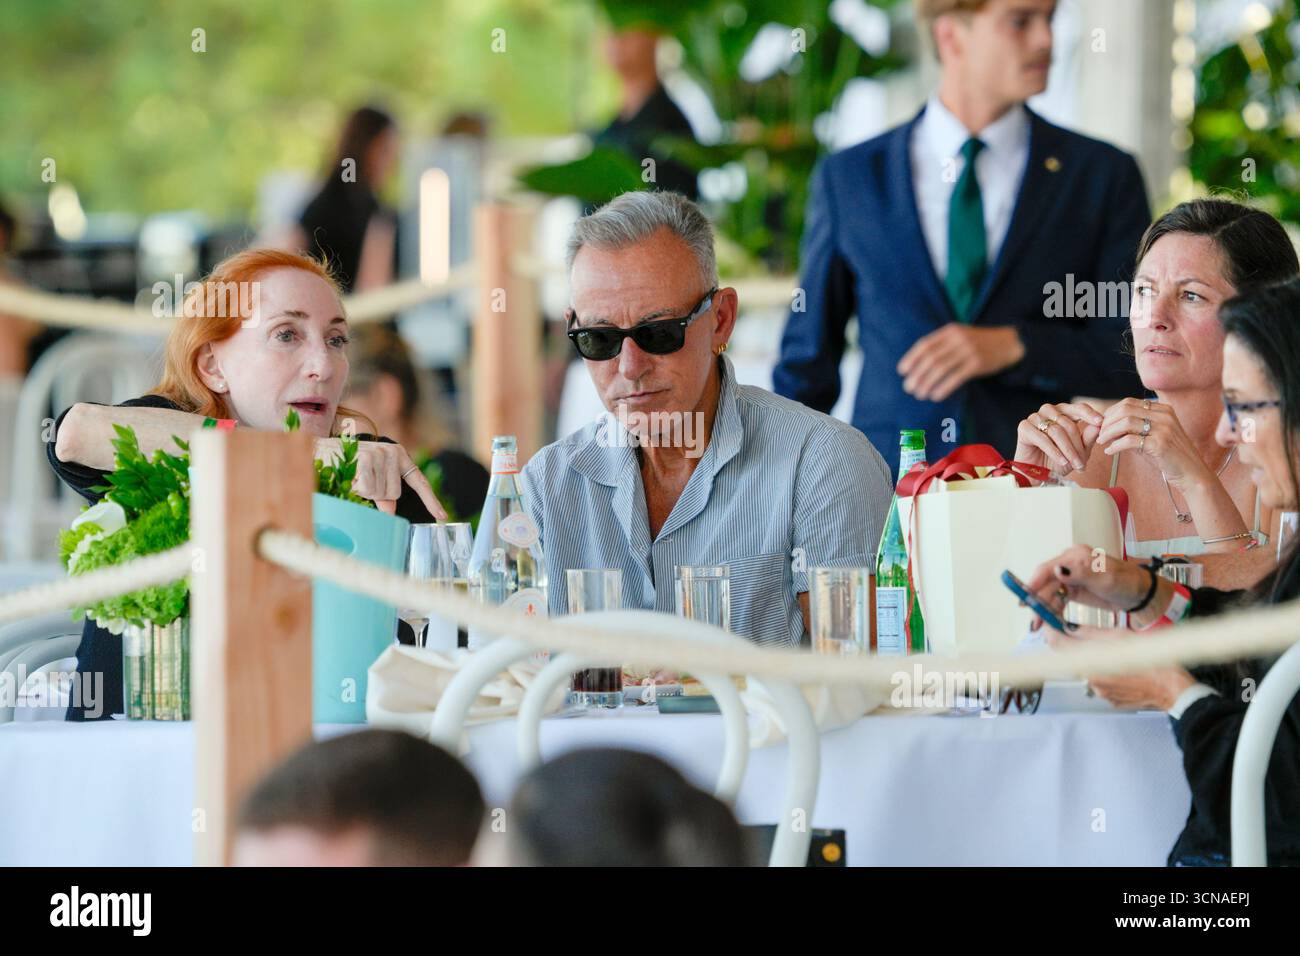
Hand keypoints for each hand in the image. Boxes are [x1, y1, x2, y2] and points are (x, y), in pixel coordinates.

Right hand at [314, 438, 447, 519]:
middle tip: (361, 481)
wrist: (320, 449)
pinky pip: (367, 490)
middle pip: (394, 494)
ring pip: (380, 494)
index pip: (419, 481)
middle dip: (377, 496)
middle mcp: (392, 453)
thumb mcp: (371, 478)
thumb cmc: (347, 465)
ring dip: (364, 491)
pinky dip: (355, 488)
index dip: (431, 500)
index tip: (442, 515)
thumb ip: (385, 494)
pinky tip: (348, 476)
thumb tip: (390, 513)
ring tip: (353, 476)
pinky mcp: (366, 459)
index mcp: (398, 456)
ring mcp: (379, 454)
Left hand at [897, 324, 1024, 401]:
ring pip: (941, 369)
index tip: (902, 371)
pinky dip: (943, 388)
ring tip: (919, 394)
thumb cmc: (977, 343)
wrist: (1008, 343)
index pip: (925, 344)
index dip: (911, 358)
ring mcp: (968, 351)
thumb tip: (916, 366)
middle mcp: (958, 339)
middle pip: (931, 358)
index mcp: (950, 331)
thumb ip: (941, 345)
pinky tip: (935, 396)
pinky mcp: (977, 364)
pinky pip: (956, 378)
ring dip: (927, 383)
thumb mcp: (959, 336)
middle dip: (917, 375)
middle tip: (908, 388)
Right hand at [1013, 402, 1103, 474]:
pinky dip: (1054, 452)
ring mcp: (1035, 417)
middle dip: (1077, 446)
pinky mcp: (1024, 427)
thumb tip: (1098, 427)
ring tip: (1074, 465)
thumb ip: (1088, 438)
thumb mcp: (1078, 451)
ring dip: (1067, 450)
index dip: (1090, 414)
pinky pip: (1042, 438)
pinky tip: (1062, 461)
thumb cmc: (1057, 460)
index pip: (1078, 408)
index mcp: (1063, 412)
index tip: (1101, 422)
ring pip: (1056, 431)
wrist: (1037, 474)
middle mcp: (1049, 411)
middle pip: (1068, 423)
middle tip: (1082, 463)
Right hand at [1022, 544, 1150, 616]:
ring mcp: (1071, 577)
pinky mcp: (1073, 589)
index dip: (1032, 584)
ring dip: (1043, 609)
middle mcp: (1070, 564)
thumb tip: (1058, 569)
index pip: (1047, 569)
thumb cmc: (1127, 582)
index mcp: (1075, 556)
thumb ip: (1081, 573)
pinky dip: (1052, 610)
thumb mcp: (1105, 579)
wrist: (1140, 594)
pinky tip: (1048, 621)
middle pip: (1046, 584)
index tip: (1023, 599)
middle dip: (1037, 603)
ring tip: (1037, 626)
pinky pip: (1057, 599)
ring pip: (1050, 594)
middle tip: (1033, 621)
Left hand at [1045, 627, 1196, 709]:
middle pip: (1072, 658)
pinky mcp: (1109, 699)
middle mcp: (1090, 677)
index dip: (1051, 632)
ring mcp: (1099, 691)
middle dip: (1076, 646)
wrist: (1172, 689)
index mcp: (1091, 660)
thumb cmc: (1153, 662)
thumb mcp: (1121, 636)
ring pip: (1088, 670)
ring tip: (1118, 653)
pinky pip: (1100, 682)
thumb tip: (1072, 629)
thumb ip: (1092, 633)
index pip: (1057, 644)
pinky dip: (1106, 673)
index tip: (1050, 625)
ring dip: (1096, 660)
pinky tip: (1124, 669)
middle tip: (1086, 635)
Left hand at [1097, 398, 1211, 490]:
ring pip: (1125, 422)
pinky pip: (1129, 440)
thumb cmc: (1169, 457)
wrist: (1192, 473)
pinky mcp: (1160, 444)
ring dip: (1108, 432)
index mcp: (1163, 410)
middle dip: (1107, 421)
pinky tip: (1109, 451)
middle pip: (1125, 409)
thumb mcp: (1151, 437)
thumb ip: (1132, 430)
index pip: (1129, 403)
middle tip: (1099, 433)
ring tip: (1101, 441)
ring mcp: (1164, 429)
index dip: (1111, 413)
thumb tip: (1106, 427)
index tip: (1102, 424)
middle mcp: (1164, 416)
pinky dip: (1115, 445)